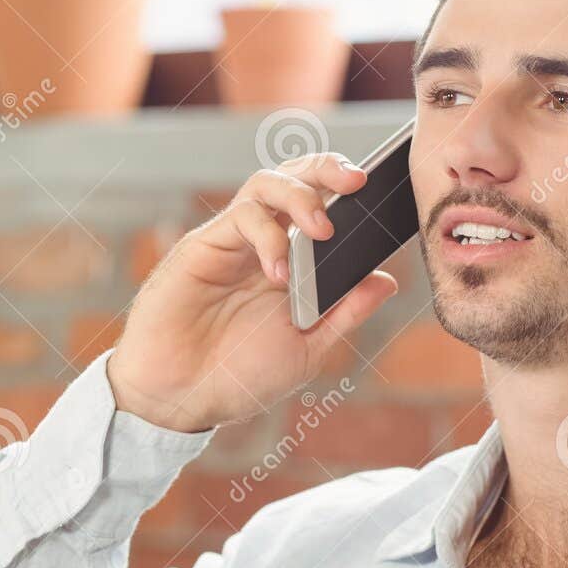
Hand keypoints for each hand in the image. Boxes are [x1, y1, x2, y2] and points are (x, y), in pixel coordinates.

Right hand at [107, 152, 397, 431]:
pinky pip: (241, 216)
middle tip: (358, 181)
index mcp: (291, 263)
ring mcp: (232, 242)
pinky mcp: (202, 246)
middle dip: (328, 168)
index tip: (380, 193)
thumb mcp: (307, 348)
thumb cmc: (237, 377)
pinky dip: (268, 237)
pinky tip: (278, 273)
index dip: (348, 191)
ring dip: (301, 195)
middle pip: (295, 178)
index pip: (323, 205)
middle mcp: (262, 244)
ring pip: (266, 183)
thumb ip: (344, 313)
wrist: (180, 398)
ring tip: (322, 230)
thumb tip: (387, 281)